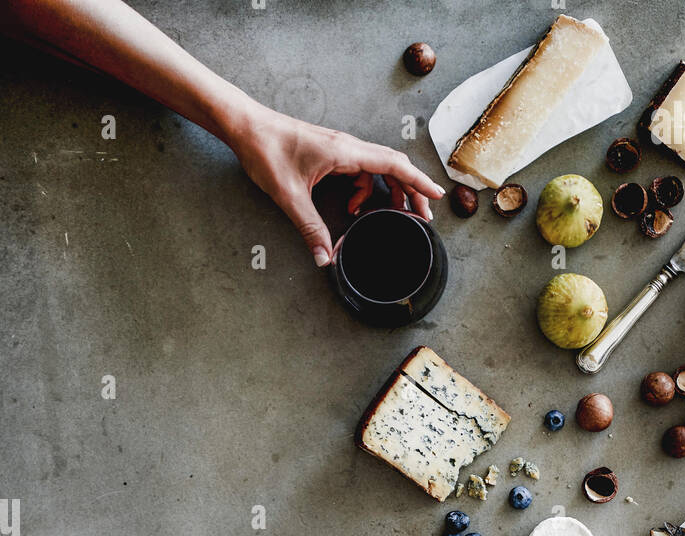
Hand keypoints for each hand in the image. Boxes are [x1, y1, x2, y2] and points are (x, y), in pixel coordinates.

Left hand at [227, 104, 444, 265]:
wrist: (247, 128)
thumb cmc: (266, 151)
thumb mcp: (289, 196)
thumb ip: (310, 228)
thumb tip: (324, 258)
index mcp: (345, 152)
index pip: (393, 164)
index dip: (418, 182)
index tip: (437, 196)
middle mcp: (347, 147)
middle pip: (392, 167)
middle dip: (410, 192)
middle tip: (421, 217)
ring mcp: (340, 149)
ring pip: (377, 169)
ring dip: (389, 191)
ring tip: (392, 214)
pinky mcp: (331, 153)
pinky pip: (360, 171)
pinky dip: (365, 190)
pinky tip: (354, 207)